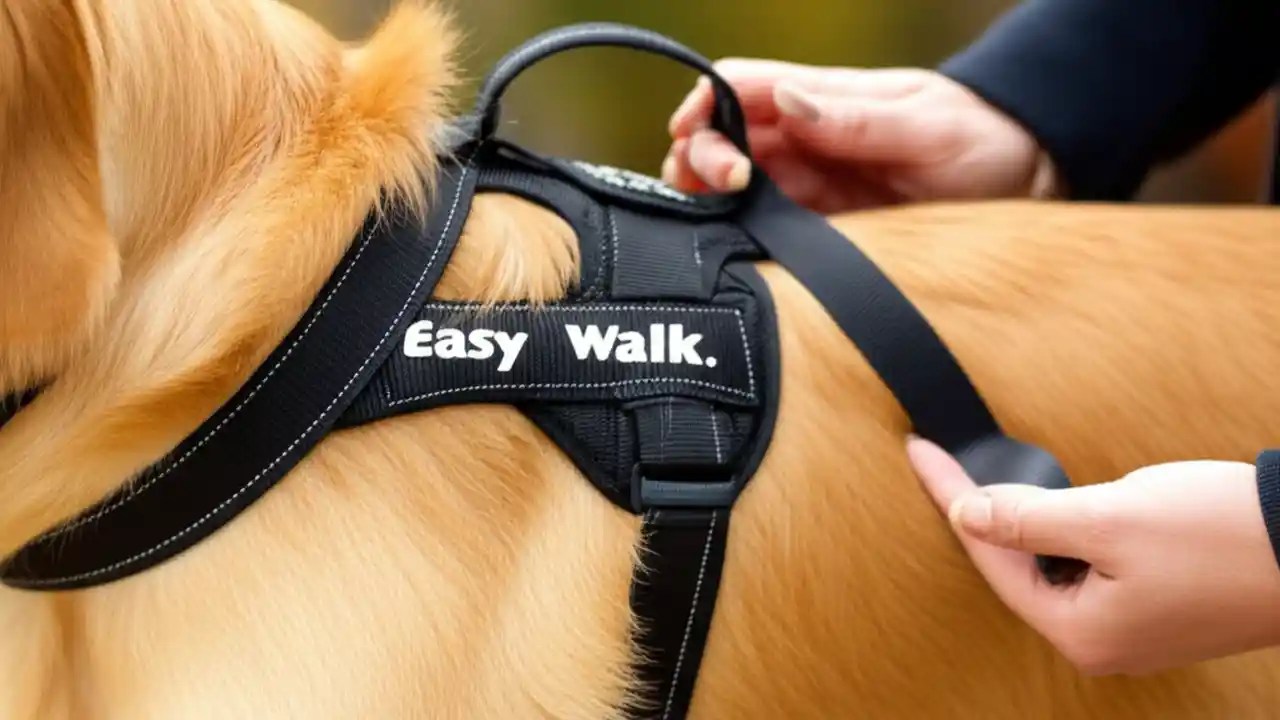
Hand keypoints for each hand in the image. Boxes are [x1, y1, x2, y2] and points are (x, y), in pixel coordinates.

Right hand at [663, 60, 1047, 212]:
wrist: (1027, 181)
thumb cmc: (980, 138)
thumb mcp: (923, 126)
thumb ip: (855, 120)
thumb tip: (786, 101)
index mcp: (818, 99)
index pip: (734, 86)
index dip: (702, 106)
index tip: (696, 137)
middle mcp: (803, 138)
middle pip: (719, 140)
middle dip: (699, 160)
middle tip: (726, 188)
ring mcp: (809, 183)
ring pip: (730, 188)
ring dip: (710, 202)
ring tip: (719, 220)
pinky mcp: (821, 226)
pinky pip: (762, 229)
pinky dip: (738, 237)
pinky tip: (738, 251)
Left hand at [906, 437, 1279, 674]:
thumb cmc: (1220, 533)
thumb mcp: (1109, 518)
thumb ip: (1029, 520)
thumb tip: (966, 516)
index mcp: (1082, 633)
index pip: (992, 558)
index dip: (951, 498)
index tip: (919, 452)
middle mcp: (1102, 644)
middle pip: (1018, 569)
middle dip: (982, 516)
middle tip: (943, 464)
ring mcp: (1133, 630)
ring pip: (1054, 568)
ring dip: (1025, 524)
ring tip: (987, 480)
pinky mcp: (1160, 609)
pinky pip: (1090, 569)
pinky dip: (1066, 534)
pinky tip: (1054, 507)